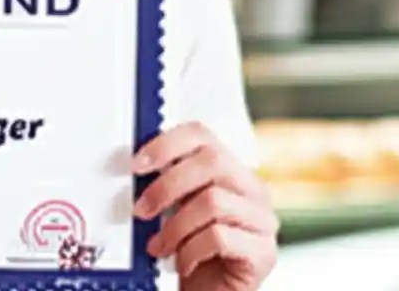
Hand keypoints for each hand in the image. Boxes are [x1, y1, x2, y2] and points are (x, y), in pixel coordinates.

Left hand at [133, 122, 278, 290]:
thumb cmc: (193, 250)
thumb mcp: (176, 210)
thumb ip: (167, 186)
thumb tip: (135, 167)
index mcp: (230, 171)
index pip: (203, 135)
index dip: (166, 143)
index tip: (137, 164)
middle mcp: (253, 190)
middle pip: (212, 162)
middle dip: (167, 186)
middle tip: (141, 210)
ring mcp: (263, 221)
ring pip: (214, 201)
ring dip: (176, 226)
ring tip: (160, 245)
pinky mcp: (264, 252)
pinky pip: (220, 237)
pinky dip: (191, 250)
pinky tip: (183, 262)